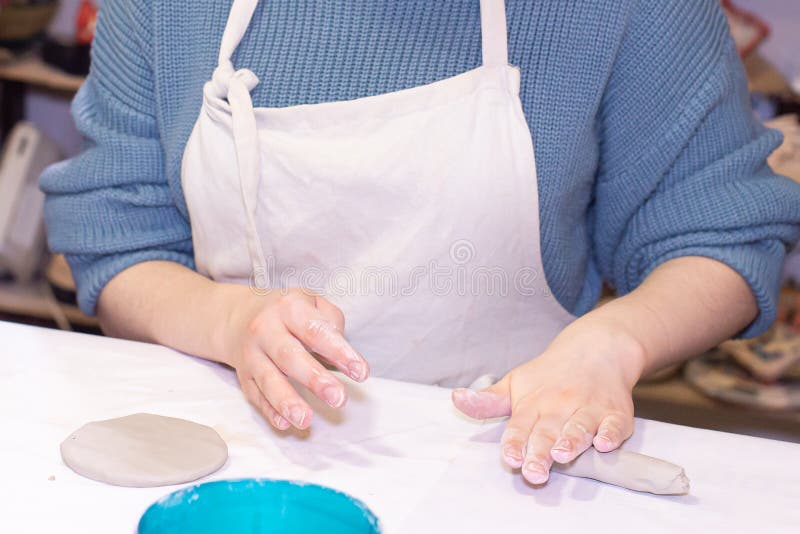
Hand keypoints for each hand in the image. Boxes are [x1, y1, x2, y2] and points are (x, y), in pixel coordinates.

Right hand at [219, 286, 368, 430]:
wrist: (239, 316)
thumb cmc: (288, 312)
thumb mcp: (313, 302)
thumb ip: (332, 323)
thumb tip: (340, 355)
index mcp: (288, 307)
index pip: (315, 330)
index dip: (338, 351)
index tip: (361, 372)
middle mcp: (265, 329)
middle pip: (289, 356)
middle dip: (315, 380)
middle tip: (338, 399)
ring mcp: (251, 354)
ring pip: (268, 379)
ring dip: (287, 402)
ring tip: (306, 420)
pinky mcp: (244, 375)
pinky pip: (256, 395)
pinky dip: (269, 410)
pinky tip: (284, 423)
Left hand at [452, 320, 644, 483]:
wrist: (596, 348)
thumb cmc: (549, 374)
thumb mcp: (515, 383)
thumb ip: (488, 401)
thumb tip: (455, 399)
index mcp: (533, 403)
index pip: (519, 426)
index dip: (514, 442)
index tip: (510, 458)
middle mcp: (559, 405)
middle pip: (548, 431)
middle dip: (540, 452)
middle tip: (534, 472)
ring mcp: (588, 408)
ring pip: (579, 426)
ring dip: (571, 440)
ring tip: (563, 454)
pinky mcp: (615, 412)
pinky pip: (615, 425)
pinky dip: (611, 434)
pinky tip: (604, 443)